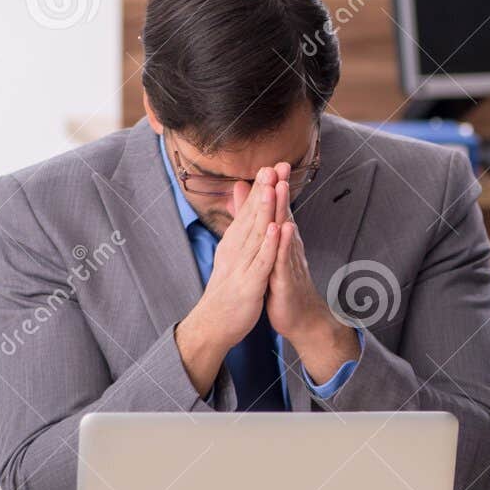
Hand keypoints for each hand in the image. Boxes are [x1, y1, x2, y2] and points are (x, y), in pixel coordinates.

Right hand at [175, 167, 278, 394]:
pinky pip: (260, 261)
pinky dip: (267, 244)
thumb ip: (238, 234)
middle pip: (252, 216)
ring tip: (273, 187)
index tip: (270, 165)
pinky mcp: (248, 283)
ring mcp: (241, 266)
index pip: (248, 212)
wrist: (213, 324)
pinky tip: (275, 228)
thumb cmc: (227, 289)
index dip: (260, 189)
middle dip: (263, 190)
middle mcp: (235, 250)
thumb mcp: (232, 257)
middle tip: (272, 165)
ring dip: (265, 209)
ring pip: (255, 233)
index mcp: (234, 244)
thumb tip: (240, 218)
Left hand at [264, 162, 357, 383]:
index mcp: (283, 241)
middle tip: (280, 165)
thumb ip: (262, 231)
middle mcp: (289, 247)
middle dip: (281, 190)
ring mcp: (289, 262)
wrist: (301, 317)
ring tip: (281, 188)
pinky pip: (285, 259)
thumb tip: (255, 211)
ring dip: (284, 210)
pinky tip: (286, 230)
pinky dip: (285, 244)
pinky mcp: (286, 280)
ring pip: (286, 233)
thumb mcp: (271, 253)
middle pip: (284, 213)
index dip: (274, 187)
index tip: (271, 162)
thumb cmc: (284, 283)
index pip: (278, 210)